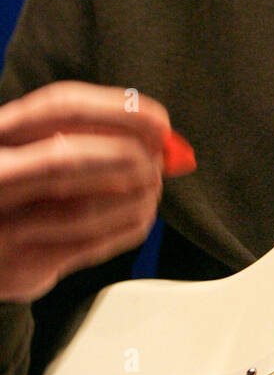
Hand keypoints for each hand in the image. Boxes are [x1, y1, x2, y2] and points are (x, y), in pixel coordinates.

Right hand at [0, 81, 171, 302]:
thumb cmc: (16, 187)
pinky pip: (89, 245)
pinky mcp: (23, 266)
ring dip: (134, 196)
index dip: (118, 111)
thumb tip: (154, 132)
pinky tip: (141, 213)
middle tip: (159, 157)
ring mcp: (4, 226)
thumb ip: (78, 134)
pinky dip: (127, 226)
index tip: (158, 121)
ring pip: (82, 209)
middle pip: (66, 158)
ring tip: (154, 184)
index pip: (59, 108)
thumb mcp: (29, 147)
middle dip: (127, 156)